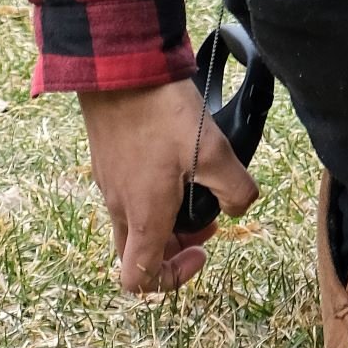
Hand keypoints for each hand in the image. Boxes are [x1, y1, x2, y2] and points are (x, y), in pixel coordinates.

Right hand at [77, 79, 258, 294]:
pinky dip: (153, 191)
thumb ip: (235, 189)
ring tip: (197, 186)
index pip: (139, 279)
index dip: (172, 279)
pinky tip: (177, 159)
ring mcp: (109, 180)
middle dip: (174, 246)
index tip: (202, 250)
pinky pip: (128, 191)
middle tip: (204, 220)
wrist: (119, 68)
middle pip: (139, 251)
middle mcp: (119, 205)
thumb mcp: (213, 152)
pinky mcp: (107, 157)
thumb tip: (239, 209)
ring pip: (134, 220)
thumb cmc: (161, 112)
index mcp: (143, 215)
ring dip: (166, 218)